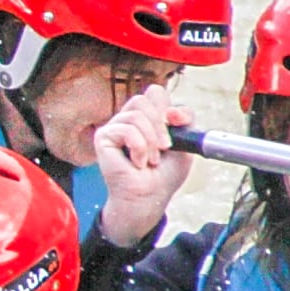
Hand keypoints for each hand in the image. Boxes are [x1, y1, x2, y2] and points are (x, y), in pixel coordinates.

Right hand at [91, 88, 193, 248]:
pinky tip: (137, 163)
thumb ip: (186, 120)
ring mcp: (114, 128)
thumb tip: (172, 111)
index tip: (174, 126)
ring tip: (151, 160)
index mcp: (145, 118)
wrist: (150, 197)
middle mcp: (128, 120)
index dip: (167, 107)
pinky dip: (139, 147)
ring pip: (136, 114)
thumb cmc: (163, 174)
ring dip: (150, 141)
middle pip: (144, 99)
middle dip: (160, 125)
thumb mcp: (185, 143)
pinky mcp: (103, 138)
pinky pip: (126, 129)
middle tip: (165, 147)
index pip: (154, 93)